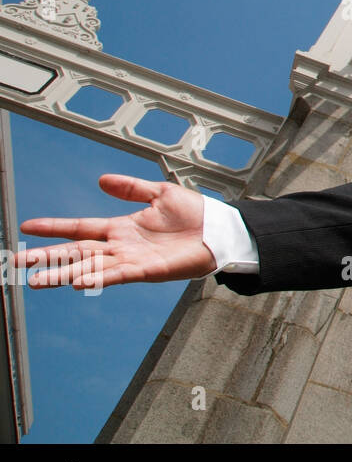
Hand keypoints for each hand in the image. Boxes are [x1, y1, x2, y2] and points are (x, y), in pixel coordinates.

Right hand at [18, 174, 215, 289]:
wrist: (221, 231)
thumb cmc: (196, 215)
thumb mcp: (160, 194)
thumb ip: (131, 189)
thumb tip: (102, 180)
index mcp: (122, 228)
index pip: (80, 227)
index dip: (54, 227)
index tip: (27, 227)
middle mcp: (122, 246)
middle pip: (76, 251)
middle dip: (46, 257)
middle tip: (17, 262)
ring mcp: (132, 259)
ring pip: (90, 267)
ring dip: (63, 273)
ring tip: (37, 280)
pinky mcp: (148, 270)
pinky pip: (117, 274)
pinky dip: (97, 277)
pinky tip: (77, 281)